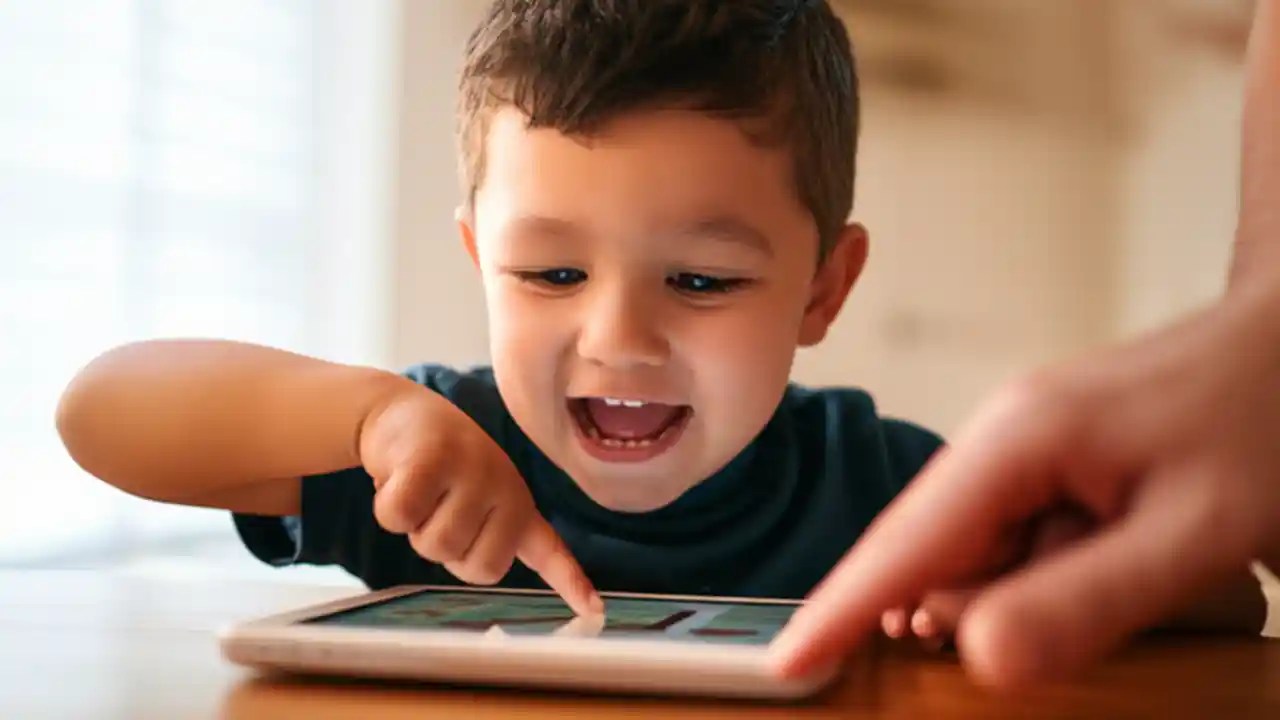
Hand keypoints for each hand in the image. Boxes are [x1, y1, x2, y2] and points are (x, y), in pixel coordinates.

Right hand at [359, 386, 601, 615]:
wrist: (403, 414)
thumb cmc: (439, 473)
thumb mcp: (475, 502)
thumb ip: (485, 537)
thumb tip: (485, 569)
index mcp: (519, 506)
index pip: (549, 550)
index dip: (570, 582)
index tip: (596, 610)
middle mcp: (505, 487)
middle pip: (476, 568)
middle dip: (446, 552)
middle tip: (438, 512)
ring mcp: (472, 470)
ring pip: (434, 545)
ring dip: (414, 528)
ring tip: (421, 491)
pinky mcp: (431, 458)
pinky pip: (400, 516)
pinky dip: (387, 506)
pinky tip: (396, 477)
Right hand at [772, 291, 1279, 687]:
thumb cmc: (1263, 419)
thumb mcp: (1191, 531)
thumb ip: (1083, 599)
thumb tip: (975, 657)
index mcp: (1016, 441)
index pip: (903, 542)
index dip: (843, 607)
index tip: (787, 663)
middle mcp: (1004, 438)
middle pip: (942, 553)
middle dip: (984, 603)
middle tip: (1092, 592)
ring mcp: (1028, 447)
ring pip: (989, 550)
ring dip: (1042, 585)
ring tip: (1140, 558)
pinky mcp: (1054, 462)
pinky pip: (1028, 536)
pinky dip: (1061, 566)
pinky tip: (1130, 553)